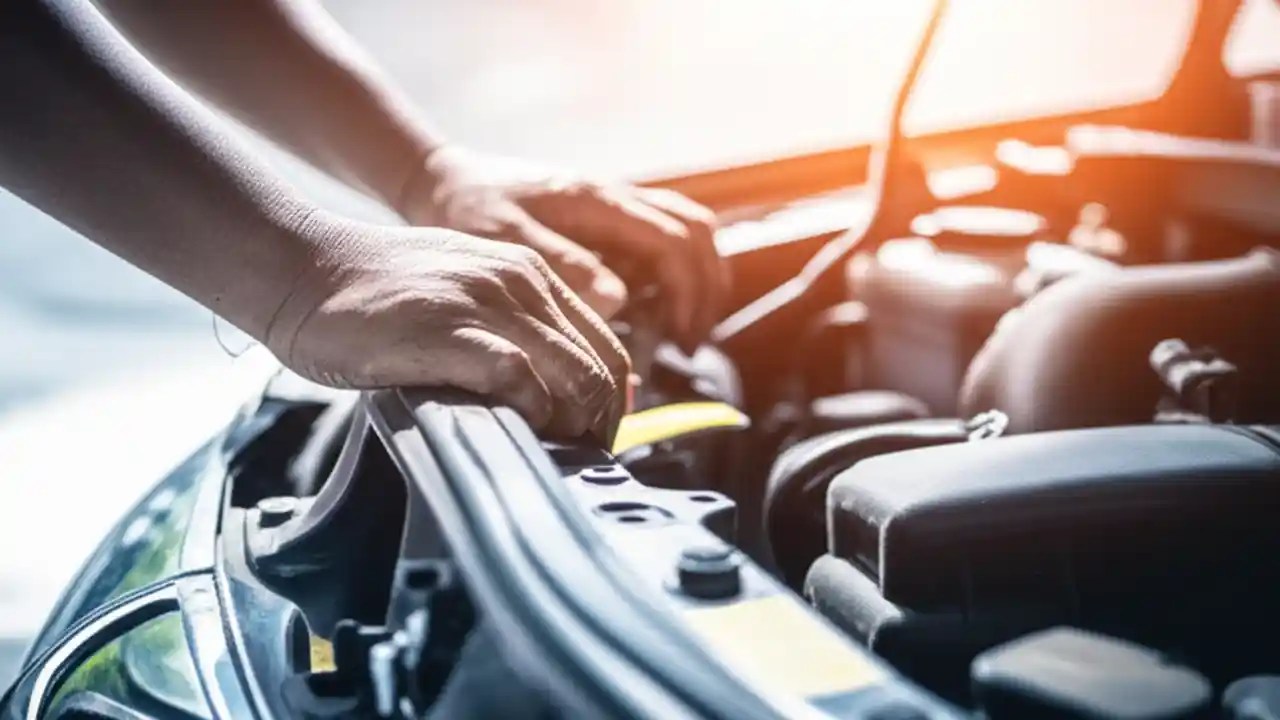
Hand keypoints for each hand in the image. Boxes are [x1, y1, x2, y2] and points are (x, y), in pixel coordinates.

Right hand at [265, 219, 630, 440]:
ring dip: (572, 428)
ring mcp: (486, 303)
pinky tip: (511, 432)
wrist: (304, 268)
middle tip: (576, 462)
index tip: (592, 440)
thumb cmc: (374, 296)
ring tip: (550, 456)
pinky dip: (530, 415)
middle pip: (601, 367)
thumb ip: (509, 332)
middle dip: (600, 428)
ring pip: (574, 375)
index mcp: (529, 274)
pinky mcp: (448, 330)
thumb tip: (549, 398)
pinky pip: (519, 379)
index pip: (606, 346)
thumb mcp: (463, 297)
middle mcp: (519, 281)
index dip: (611, 405)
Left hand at [398, 146, 725, 351]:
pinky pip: (662, 238)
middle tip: (688, 343)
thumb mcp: (505, 238)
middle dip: (704, 290)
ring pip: (687, 231)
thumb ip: (562, 264)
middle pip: (695, 233)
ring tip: (683, 332)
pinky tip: (657, 312)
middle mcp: (615, 197)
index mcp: (597, 200)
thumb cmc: (468, 208)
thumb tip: (618, 299)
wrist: (443, 180)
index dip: (688, 292)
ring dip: (698, 279)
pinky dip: (675, 274)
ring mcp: (614, 206)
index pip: (673, 241)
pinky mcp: (606, 220)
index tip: (678, 338)